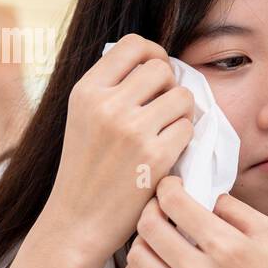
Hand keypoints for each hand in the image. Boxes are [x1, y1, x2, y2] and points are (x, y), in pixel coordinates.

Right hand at [41, 35, 195, 265]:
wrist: (78, 221)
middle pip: (163, 69)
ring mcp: (132, 130)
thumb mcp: (83, 117)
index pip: (133, 45)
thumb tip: (157, 62)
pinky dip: (184, 139)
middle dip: (169, 87)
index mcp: (86, 91)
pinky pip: (189, 127)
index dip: (154, 54)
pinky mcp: (155, 156)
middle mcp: (107, 105)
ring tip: (165, 131)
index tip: (157, 73)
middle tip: (162, 110)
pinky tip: (168, 153)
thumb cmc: (86, 169)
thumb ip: (111, 88)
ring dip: (181, 113)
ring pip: (182, 97)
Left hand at [122, 176, 267, 267]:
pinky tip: (150, 266)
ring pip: (138, 258)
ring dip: (143, 241)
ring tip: (158, 239)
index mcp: (228, 247)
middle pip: (149, 228)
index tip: (170, 186)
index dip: (167, 188)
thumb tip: (200, 194)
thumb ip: (233, 208)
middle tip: (160, 209)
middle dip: (151, 210)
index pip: (175, 204)